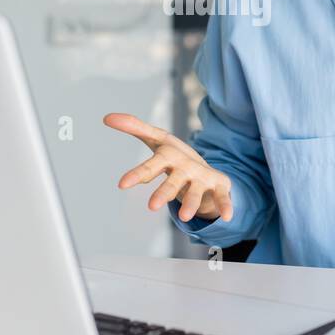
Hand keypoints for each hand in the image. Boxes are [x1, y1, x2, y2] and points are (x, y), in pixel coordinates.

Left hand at [103, 113, 233, 222]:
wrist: (204, 165)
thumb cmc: (173, 156)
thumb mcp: (156, 141)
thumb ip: (134, 128)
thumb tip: (106, 116)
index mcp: (169, 156)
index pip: (152, 165)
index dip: (138, 173)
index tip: (121, 185)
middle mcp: (185, 166)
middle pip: (174, 180)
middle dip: (164, 192)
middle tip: (151, 206)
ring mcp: (202, 176)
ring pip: (195, 192)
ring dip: (190, 203)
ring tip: (183, 217)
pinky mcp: (218, 185)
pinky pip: (221, 197)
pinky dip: (225, 205)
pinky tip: (228, 216)